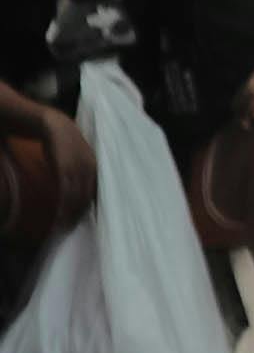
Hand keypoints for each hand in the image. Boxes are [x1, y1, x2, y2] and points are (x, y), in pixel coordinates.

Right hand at [32, 105, 91, 228]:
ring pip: (77, 196)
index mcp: (98, 166)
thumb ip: (87, 173)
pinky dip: (63, 204)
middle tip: (75, 227)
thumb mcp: (82, 158)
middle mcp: (91, 168)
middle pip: (89, 197)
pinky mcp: (64, 167)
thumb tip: (90, 192)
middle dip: (82, 214)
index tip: (94, 221)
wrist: (55, 125)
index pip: (100, 192)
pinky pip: (65, 191)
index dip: (96, 208)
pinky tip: (60, 214)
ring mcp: (78, 168)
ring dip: (72, 213)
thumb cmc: (68, 144)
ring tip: (66, 226)